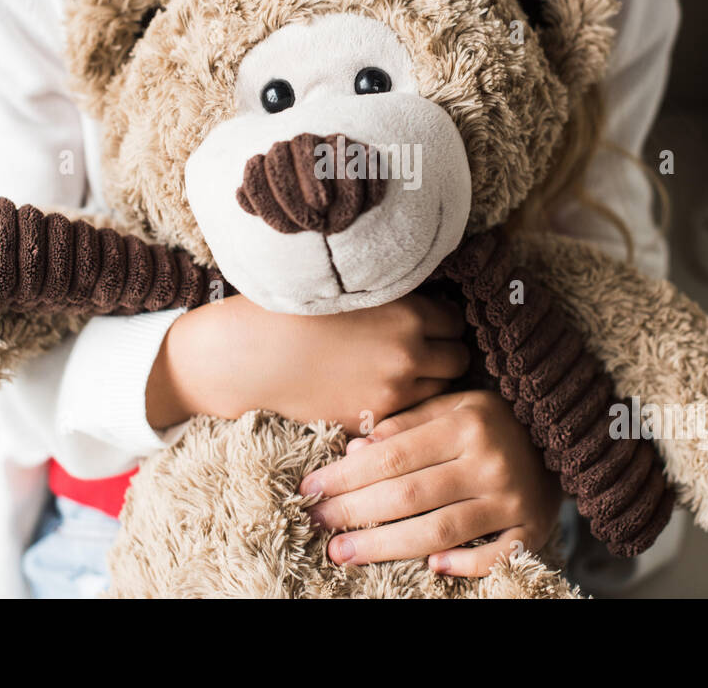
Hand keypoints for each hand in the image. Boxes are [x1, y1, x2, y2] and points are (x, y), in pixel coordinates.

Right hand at [146, 292, 468, 432]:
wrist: (249, 355)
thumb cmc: (294, 312)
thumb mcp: (352, 290)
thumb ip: (395, 297)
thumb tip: (428, 302)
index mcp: (407, 311)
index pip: (456, 320)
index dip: (442, 321)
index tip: (429, 323)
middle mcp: (408, 352)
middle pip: (458, 358)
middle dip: (444, 354)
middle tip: (424, 350)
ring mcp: (392, 390)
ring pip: (441, 390)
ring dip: (430, 382)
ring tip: (405, 374)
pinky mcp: (372, 417)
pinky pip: (411, 414)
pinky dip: (406, 404)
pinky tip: (384, 392)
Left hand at [299, 390, 562, 576]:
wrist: (568, 438)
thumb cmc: (497, 422)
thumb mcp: (455, 406)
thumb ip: (407, 423)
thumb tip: (356, 450)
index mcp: (467, 423)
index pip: (393, 455)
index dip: (347, 475)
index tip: (310, 487)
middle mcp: (489, 461)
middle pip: (409, 495)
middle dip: (355, 513)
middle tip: (316, 524)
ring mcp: (511, 499)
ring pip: (439, 530)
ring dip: (386, 546)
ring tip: (343, 552)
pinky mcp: (532, 529)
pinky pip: (494, 554)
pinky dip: (464, 564)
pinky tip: (431, 568)